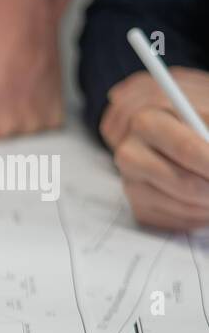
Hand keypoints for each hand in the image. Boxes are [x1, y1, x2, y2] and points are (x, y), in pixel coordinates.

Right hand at [101, 68, 208, 229]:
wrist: (165, 128)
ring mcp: (131, 184)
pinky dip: (200, 215)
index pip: (186, 148)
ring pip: (184, 206)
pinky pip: (177, 221)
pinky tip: (206, 199)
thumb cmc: (193, 118)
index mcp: (146, 122)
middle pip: (185, 184)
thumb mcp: (205, 112)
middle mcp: (130, 154)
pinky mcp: (139, 207)